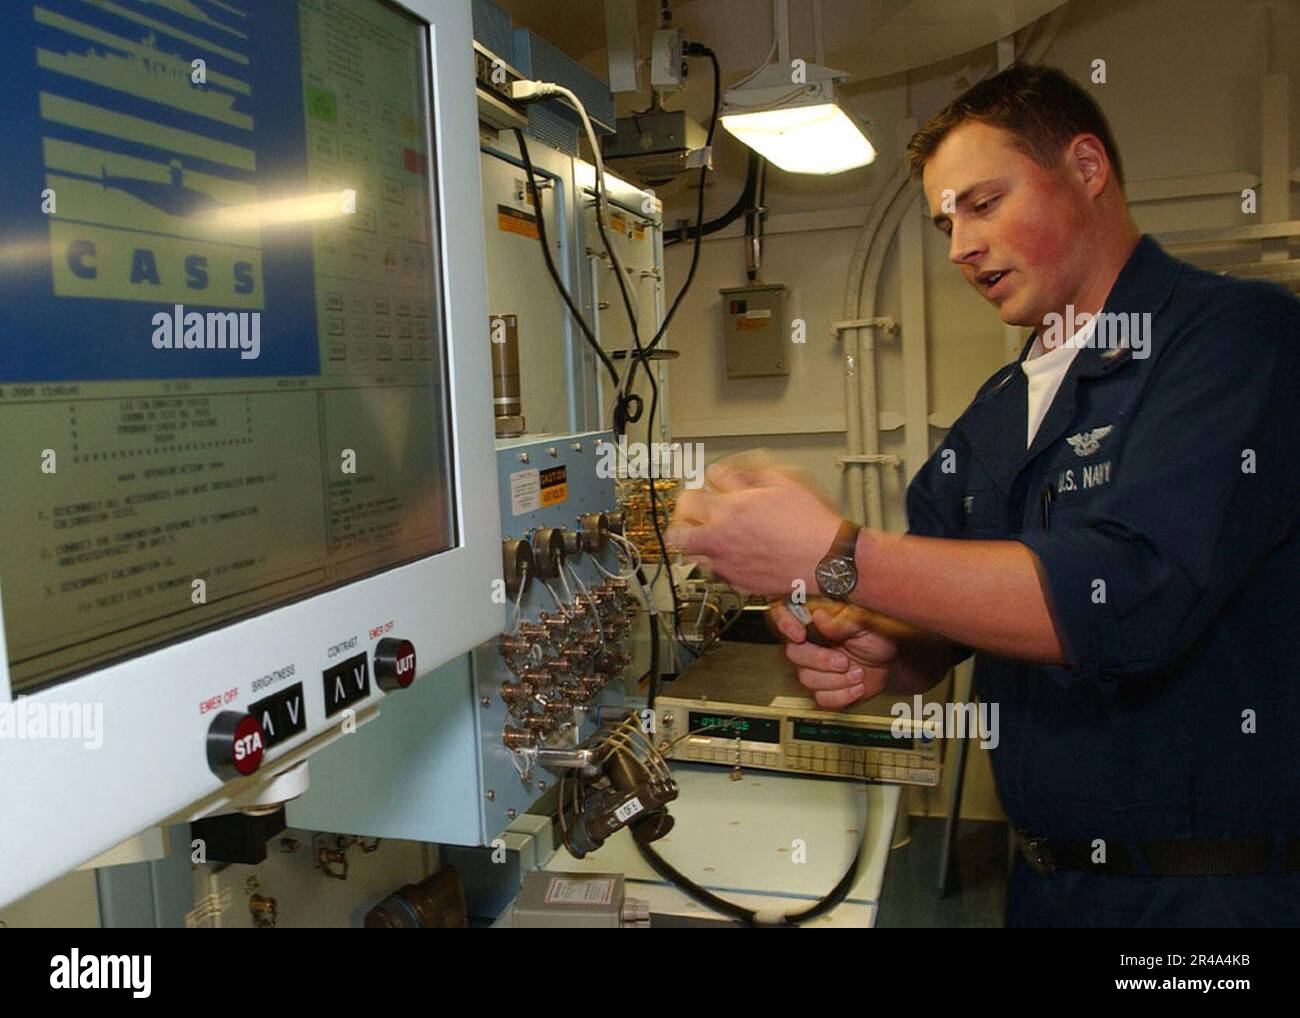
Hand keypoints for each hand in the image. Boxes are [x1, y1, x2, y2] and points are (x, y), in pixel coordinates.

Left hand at [665, 462, 841, 596]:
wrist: (826, 559)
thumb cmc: (808, 523)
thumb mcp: (778, 485)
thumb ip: (744, 478)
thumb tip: (727, 475)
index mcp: (728, 512)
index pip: (688, 499)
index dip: (693, 491)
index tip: (701, 491)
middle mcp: (721, 541)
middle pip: (677, 534)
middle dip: (682, 523)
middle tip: (694, 517)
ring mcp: (728, 565)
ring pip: (694, 557)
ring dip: (698, 544)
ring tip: (714, 536)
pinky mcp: (740, 583)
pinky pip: (718, 573)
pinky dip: (720, 562)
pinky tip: (737, 554)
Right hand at [770, 600, 901, 708]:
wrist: (891, 661)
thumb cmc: (878, 635)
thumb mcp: (864, 621)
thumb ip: (841, 620)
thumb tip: (820, 617)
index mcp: (815, 619)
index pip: (784, 614)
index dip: (785, 623)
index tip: (799, 634)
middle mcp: (810, 642)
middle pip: (793, 653)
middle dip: (819, 660)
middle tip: (842, 661)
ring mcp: (815, 666)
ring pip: (807, 678)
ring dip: (836, 679)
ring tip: (858, 672)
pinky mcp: (824, 687)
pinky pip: (820, 697)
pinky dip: (841, 695)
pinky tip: (856, 686)